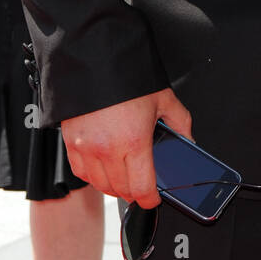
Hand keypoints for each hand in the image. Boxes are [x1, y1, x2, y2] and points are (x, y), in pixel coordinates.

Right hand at [61, 88, 191, 207]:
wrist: (96, 60)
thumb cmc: (129, 77)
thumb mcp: (164, 98)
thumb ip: (180, 122)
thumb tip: (188, 140)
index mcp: (134, 141)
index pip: (142, 188)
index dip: (150, 200)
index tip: (154, 199)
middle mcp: (108, 149)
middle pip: (121, 190)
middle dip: (135, 192)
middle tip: (142, 184)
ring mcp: (87, 148)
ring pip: (100, 185)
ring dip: (114, 186)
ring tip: (124, 177)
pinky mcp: (71, 142)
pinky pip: (80, 172)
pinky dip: (93, 176)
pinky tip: (103, 168)